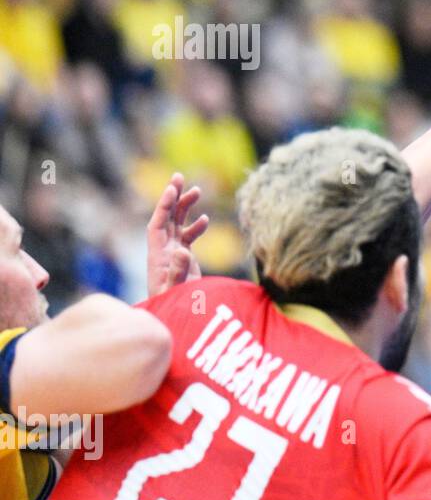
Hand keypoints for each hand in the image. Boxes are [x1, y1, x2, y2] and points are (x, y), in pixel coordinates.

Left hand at [146, 173, 208, 297]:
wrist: (175, 322)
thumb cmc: (173, 308)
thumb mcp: (176, 291)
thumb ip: (177, 271)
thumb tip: (182, 249)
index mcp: (158, 256)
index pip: (157, 224)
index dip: (163, 206)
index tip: (171, 188)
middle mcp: (163, 252)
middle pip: (165, 219)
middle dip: (172, 198)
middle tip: (179, 177)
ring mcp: (174, 256)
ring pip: (177, 225)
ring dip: (184, 208)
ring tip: (196, 191)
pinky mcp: (185, 261)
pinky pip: (187, 238)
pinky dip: (195, 227)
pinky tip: (205, 220)